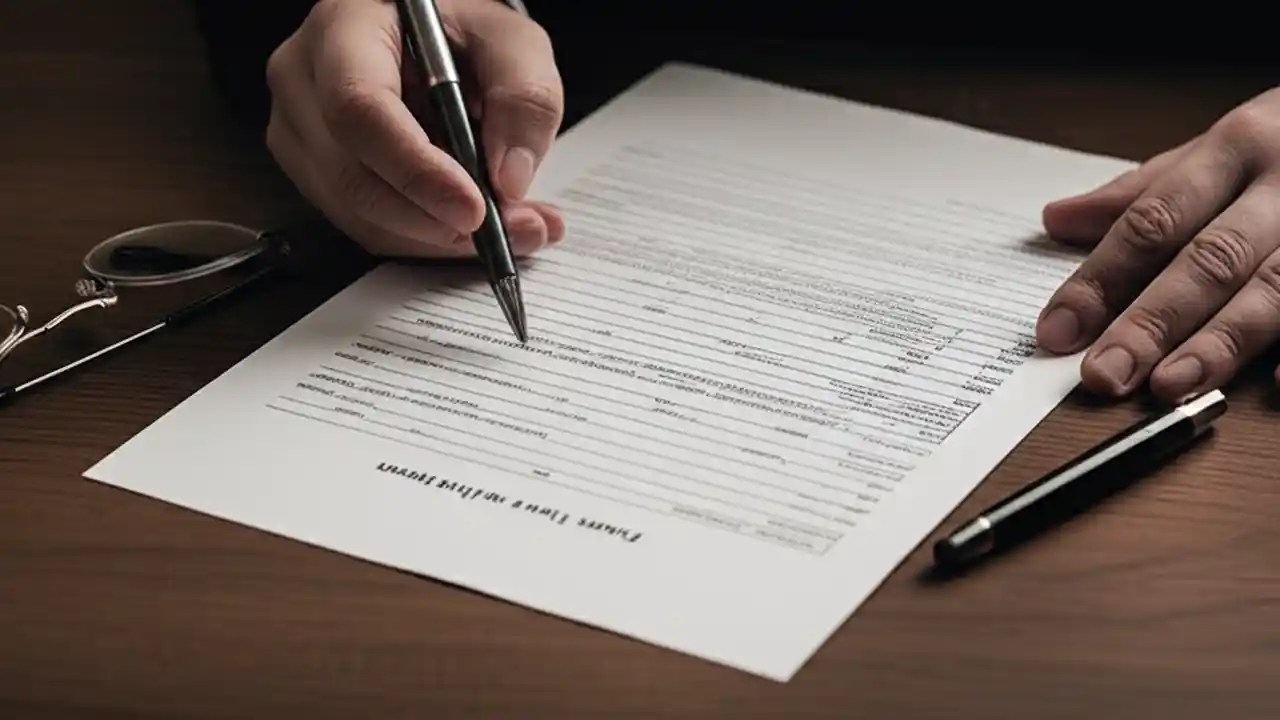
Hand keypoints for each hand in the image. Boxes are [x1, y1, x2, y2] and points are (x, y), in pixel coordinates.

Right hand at [264, 0, 565, 257]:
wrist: (433, 42)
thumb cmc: (461, 32)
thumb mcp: (512, 42)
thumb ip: (525, 97)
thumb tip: (510, 179)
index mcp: (343, 28)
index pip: (359, 109)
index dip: (415, 170)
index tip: (473, 207)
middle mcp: (305, 81)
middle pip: (352, 177)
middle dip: (436, 220)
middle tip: (511, 228)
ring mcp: (300, 132)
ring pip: (360, 215)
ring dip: (440, 238)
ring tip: (512, 227)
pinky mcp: (315, 175)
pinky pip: (367, 227)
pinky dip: (428, 240)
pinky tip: (476, 225)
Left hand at [1036, 87, 1279, 401]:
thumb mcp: (1224, 147)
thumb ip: (1145, 191)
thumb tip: (1057, 219)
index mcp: (1237, 149)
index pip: (1152, 220)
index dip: (1101, 278)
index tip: (1056, 330)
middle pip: (1210, 259)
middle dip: (1152, 320)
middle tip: (1104, 373)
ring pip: (1276, 287)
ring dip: (1224, 342)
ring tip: (1172, 385)